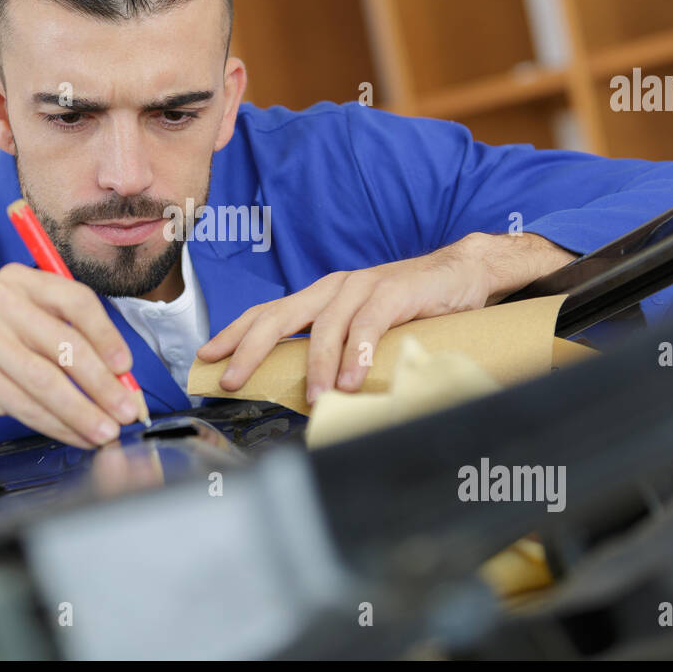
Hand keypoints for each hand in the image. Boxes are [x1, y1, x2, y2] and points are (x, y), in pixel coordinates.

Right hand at [0, 263, 140, 447]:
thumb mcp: (16, 329)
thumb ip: (61, 342)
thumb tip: (117, 377)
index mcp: (19, 281)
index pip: (76, 301)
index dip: (107, 335)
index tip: (126, 367)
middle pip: (66, 344)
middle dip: (103, 384)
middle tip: (126, 410)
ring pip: (48, 379)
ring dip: (83, 411)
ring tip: (106, 431)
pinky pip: (25, 403)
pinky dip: (56, 424)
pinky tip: (74, 436)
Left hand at [195, 232, 574, 404]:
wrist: (465, 272)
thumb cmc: (411, 308)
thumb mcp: (366, 331)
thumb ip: (340, 353)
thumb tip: (311, 396)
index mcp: (321, 298)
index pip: (267, 314)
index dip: (234, 334)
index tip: (206, 358)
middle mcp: (334, 288)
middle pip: (279, 316)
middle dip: (250, 348)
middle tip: (232, 380)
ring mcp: (364, 287)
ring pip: (326, 326)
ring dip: (318, 366)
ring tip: (314, 399)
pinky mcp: (396, 291)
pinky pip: (370, 324)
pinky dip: (359, 353)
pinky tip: (352, 380)